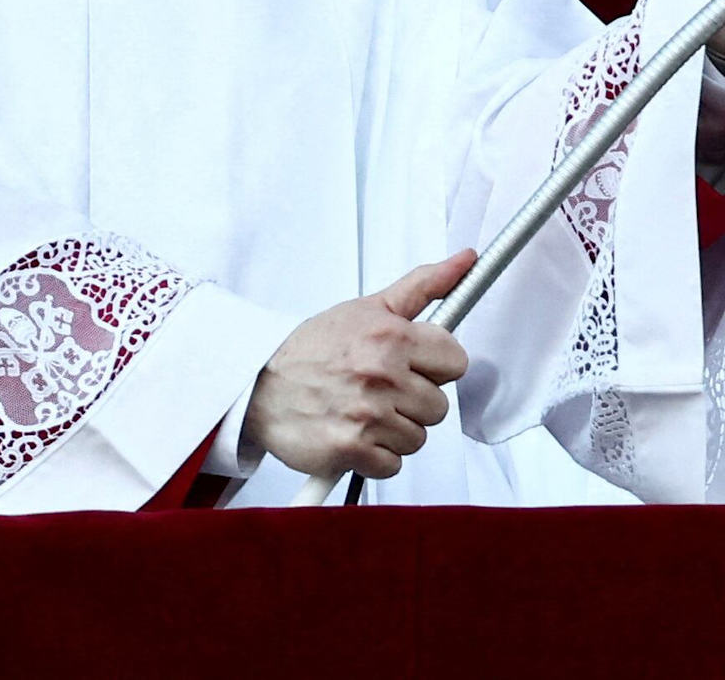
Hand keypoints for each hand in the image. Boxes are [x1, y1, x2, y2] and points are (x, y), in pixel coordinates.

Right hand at [248, 252, 472, 479]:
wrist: (258, 386)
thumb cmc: (314, 348)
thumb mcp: (369, 307)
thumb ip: (424, 285)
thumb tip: (466, 260)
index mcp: (392, 337)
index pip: (455, 362)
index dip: (436, 367)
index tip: (415, 367)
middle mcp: (381, 375)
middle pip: (438, 405)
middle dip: (414, 401)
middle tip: (383, 391)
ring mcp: (366, 415)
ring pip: (417, 437)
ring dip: (395, 430)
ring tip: (366, 412)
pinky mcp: (349, 450)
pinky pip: (392, 464)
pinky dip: (376, 456)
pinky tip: (356, 434)